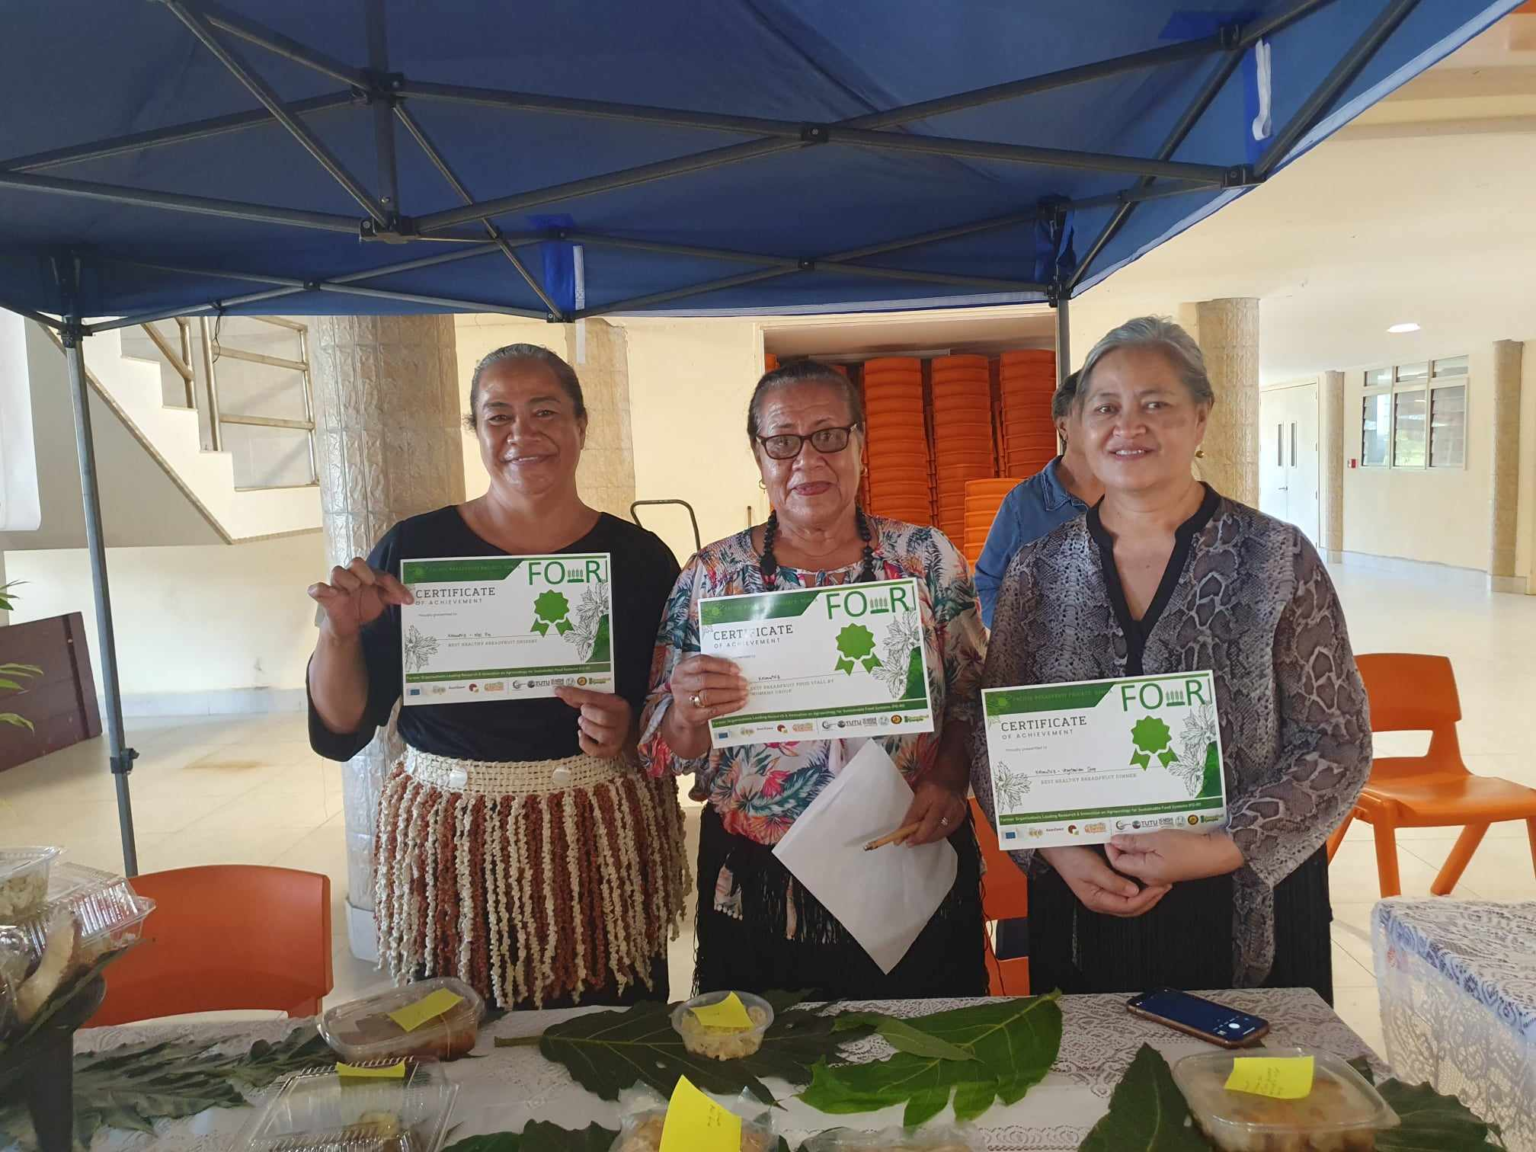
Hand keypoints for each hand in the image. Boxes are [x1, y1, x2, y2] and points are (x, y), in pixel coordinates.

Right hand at [308, 558, 412, 638]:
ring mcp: (337, 586)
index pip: (381, 574)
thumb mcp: (381, 601)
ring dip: (347, 579)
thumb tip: (408, 598)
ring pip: (337, 571)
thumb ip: (393, 596)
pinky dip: (322, 589)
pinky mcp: (325, 597)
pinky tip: (334, 594)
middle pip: (356, 562)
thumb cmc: (364, 607)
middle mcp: (352, 577)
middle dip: (365, 571)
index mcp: (367, 576)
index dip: (394, 585)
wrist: (348, 626)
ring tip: (354, 589)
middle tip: (370, 582)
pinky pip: (317, 589)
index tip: (407, 599)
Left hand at [554, 687, 632, 759]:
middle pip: (603, 717)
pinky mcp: (611, 751)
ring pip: (601, 734)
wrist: (628, 733)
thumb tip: (561, 692)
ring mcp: (617, 738)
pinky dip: (585, 743)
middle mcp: (621, 721)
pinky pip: (595, 751)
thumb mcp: (602, 702)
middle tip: (583, 714)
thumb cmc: (612, 715)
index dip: (575, 694)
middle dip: (587, 714)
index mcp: (618, 705)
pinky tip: (583, 736)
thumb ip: (582, 698)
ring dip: (587, 728)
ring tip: (584, 724)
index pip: (595, 697)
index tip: (560, 691)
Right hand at [668, 655, 748, 728]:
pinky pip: (714, 710)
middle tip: (744, 682)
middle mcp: (680, 684)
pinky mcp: (692, 715)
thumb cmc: (694, 688)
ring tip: (744, 692)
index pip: (701, 662)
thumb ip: (711, 669)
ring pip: (710, 696)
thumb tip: (735, 670)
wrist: (683, 712)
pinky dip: (730, 706)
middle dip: (728, 681)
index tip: (737, 669)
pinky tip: (740, 703)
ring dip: (730, 694)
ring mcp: (684, 701)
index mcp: (682, 669)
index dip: (721, 665)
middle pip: (706, 680)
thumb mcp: (696, 674)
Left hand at [900, 779, 967, 845]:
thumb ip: (914, 810)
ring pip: (940, 831)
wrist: (954, 774)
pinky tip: (931, 835)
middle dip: (919, 837)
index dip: (907, 829)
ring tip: (918, 840)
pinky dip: (938, 835)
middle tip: (909, 842)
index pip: (916, 814)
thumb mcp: (919, 790)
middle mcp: (944, 801)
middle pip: (930, 826)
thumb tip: (906, 829)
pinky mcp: (961, 815)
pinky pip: (948, 830)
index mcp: (930, 792)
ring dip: (928, 838)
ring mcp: (955, 809)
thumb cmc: (933, 780)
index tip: (899, 839)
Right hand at [1040, 845, 1171, 917]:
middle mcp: (1102, 901)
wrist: (1058, 849)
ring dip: (1147, 895)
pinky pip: (1127, 893)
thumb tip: (1134, 892)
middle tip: (1165, 886)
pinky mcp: (1105, 886)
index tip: (1159, 887)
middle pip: (1132, 908)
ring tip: (1160, 884)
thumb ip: (1113, 882)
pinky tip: (1146, 880)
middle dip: (1150, 899)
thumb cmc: (1071, 858)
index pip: (1128, 906)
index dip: (1146, 898)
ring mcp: (1104, 894)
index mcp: (1097, 900)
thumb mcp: (1092, 869)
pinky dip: (1139, 889)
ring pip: (1131, 902)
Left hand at [1106, 830, 1243, 885]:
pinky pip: (1150, 857)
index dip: (1112, 847)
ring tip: (1137, 827)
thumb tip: (1114, 841)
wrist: (1215, 853)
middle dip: (1123, 844)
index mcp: (1145, 871)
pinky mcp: (1167, 867)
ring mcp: (1159, 873)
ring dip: (1135, 843)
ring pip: (1138, 858)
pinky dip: (1147, 846)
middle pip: (1127, 861)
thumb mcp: (1157, 839)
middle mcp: (1150, 877)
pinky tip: (1150, 834)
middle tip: (1123, 826)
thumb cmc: (1188, 847)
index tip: (1111, 831)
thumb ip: (1134, 841)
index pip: (1117, 862)